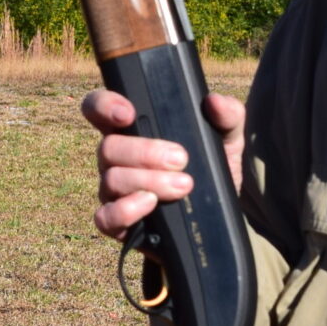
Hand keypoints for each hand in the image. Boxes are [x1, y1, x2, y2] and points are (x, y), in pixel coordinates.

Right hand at [81, 89, 245, 240]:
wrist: (218, 217)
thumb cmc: (212, 169)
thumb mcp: (226, 139)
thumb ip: (227, 115)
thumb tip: (214, 102)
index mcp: (132, 129)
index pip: (99, 109)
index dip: (104, 106)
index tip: (129, 113)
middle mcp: (116, 158)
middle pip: (108, 147)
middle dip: (144, 153)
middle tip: (181, 159)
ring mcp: (114, 191)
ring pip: (112, 179)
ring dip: (149, 181)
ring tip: (183, 186)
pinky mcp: (117, 223)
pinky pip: (105, 218)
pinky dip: (125, 211)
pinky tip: (151, 205)